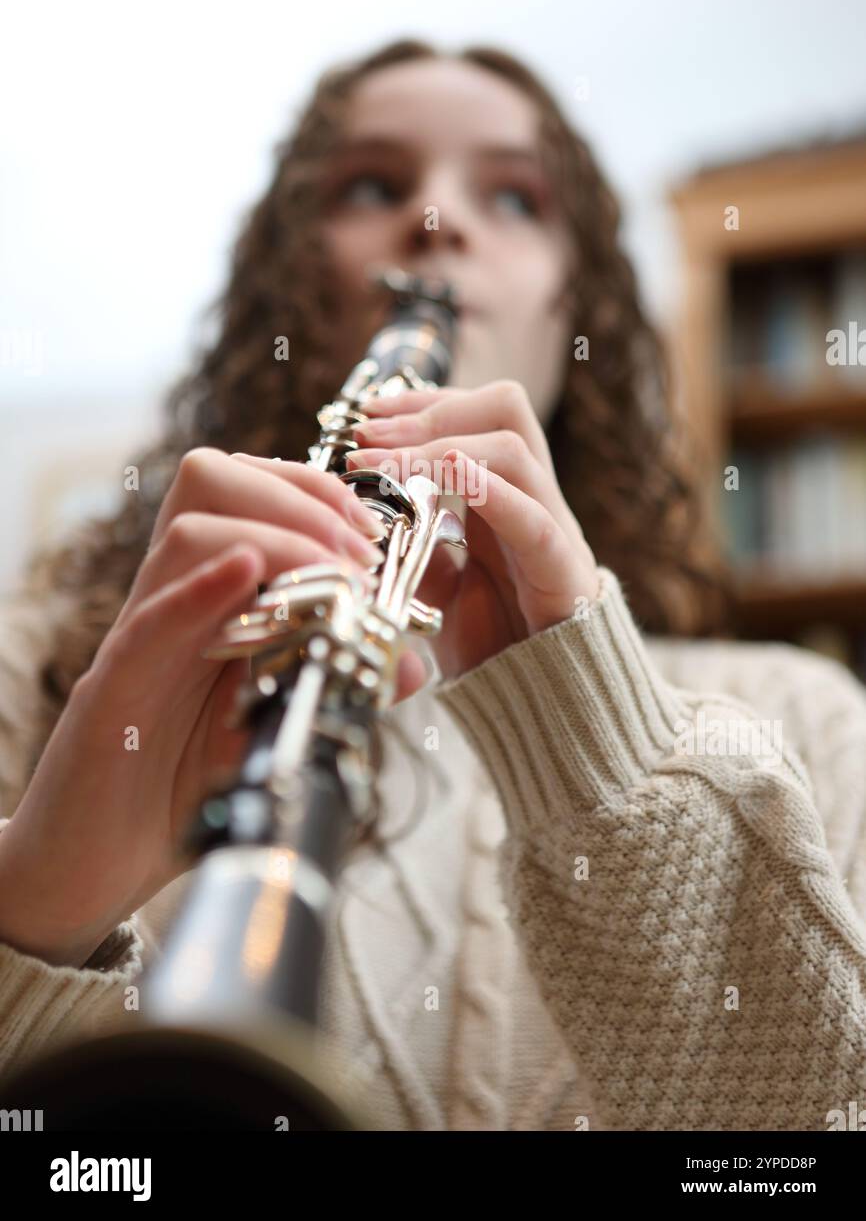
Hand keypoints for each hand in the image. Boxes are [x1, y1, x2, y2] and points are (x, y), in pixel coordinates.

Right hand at [0, 449, 425, 968]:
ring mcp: (139, 641)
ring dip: (277, 540)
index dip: (317, 491)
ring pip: (189, 535)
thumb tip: (411, 661)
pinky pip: (149, 622)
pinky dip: (201, 591)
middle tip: (360, 557)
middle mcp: (169, 601)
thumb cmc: (176, 793)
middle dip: (303, 500)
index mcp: (207, 596)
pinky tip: (246, 575)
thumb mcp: (271, 731)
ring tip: (332, 583)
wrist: (90, 870)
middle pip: (212, 482)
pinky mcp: (111, 694)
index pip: (247, 490)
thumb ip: (334, 688)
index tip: (374, 536)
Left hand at [346, 379, 599, 681]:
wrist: (542, 706)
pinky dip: (490, 493)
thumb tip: (357, 505)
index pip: (476, 414)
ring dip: (440, 448)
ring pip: (515, 452)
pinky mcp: (563, 574)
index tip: (367, 414)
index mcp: (504, 493)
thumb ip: (407, 543)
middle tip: (368, 435)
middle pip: (505, 410)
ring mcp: (553, 530)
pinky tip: (447, 480)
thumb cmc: (490, 642)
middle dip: (429, 413)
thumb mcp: (430, 583)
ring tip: (383, 467)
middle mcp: (533, 498)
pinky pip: (534, 522)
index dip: (422, 403)